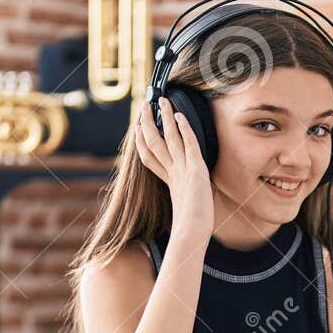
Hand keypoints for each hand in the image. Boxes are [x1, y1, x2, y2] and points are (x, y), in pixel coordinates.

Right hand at [134, 97, 213, 248]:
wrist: (192, 231)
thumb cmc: (190, 227)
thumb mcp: (186, 210)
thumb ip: (184, 201)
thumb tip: (184, 209)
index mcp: (169, 182)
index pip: (150, 157)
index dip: (142, 142)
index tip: (138, 129)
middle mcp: (172, 173)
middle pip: (153, 142)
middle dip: (148, 123)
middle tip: (144, 107)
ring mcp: (182, 169)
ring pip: (169, 137)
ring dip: (165, 117)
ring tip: (162, 100)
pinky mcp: (194, 169)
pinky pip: (187, 143)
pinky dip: (183, 128)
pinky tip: (179, 116)